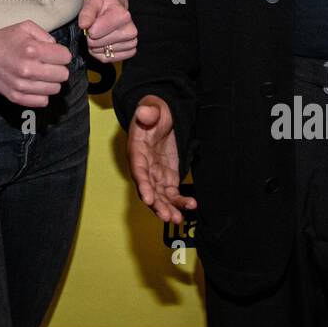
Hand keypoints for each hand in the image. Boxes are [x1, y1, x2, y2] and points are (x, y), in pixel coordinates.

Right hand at [0, 21, 71, 107]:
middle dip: (58, 68)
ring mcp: (21, 85)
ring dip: (50, 81)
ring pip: (55, 89)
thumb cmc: (4, 39)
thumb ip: (47, 36)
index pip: (66, 57)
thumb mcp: (26, 27)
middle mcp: (27, 69)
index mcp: (32, 50)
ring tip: (40, 74)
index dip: (62, 54)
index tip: (54, 53)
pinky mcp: (16, 97)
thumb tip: (58, 51)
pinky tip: (35, 84)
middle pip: (63, 75)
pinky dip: (42, 94)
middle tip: (48, 64)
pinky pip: (43, 101)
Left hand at [78, 0, 136, 62]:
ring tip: (100, 35)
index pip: (94, 32)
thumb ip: (86, 13)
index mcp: (123, 16)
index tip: (92, 22)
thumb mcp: (92, 3)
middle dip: (91, 38)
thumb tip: (83, 25)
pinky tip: (104, 43)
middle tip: (95, 29)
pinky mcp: (130, 52)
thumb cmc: (103, 6)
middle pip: (97, 44)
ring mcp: (132, 43)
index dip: (89, 29)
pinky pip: (108, 59)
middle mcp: (131, 31)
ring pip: (102, 53)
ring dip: (96, 46)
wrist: (115, 9)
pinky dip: (102, 53)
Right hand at [127, 95, 195, 224]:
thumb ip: (147, 112)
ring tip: (178, 218)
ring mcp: (156, 175)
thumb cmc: (153, 112)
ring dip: (168, 208)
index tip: (148, 198)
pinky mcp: (167, 178)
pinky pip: (172, 193)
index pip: (138, 171)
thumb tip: (144, 112)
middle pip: (149, 190)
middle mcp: (144, 167)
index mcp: (137, 152)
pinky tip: (190, 206)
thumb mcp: (150, 108)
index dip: (143, 185)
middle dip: (157, 205)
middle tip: (168, 216)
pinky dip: (179, 201)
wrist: (160, 116)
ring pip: (160, 196)